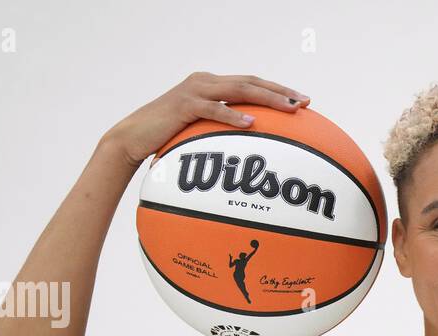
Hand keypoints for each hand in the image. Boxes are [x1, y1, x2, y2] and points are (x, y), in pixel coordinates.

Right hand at [102, 72, 310, 168]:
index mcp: (211, 86)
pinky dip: (232, 115)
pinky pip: (213, 109)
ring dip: (266, 98)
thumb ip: (221, 133)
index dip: (277, 90)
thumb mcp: (199, 134)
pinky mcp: (183, 105)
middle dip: (280, 91)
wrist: (132, 138)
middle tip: (304, 102)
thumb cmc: (167, 141)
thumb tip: (249, 150)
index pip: (251, 83)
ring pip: (238, 89)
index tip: (303, 101)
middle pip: (250, 82)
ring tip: (289, 108)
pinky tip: (251, 123)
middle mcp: (205, 82)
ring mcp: (194, 91)